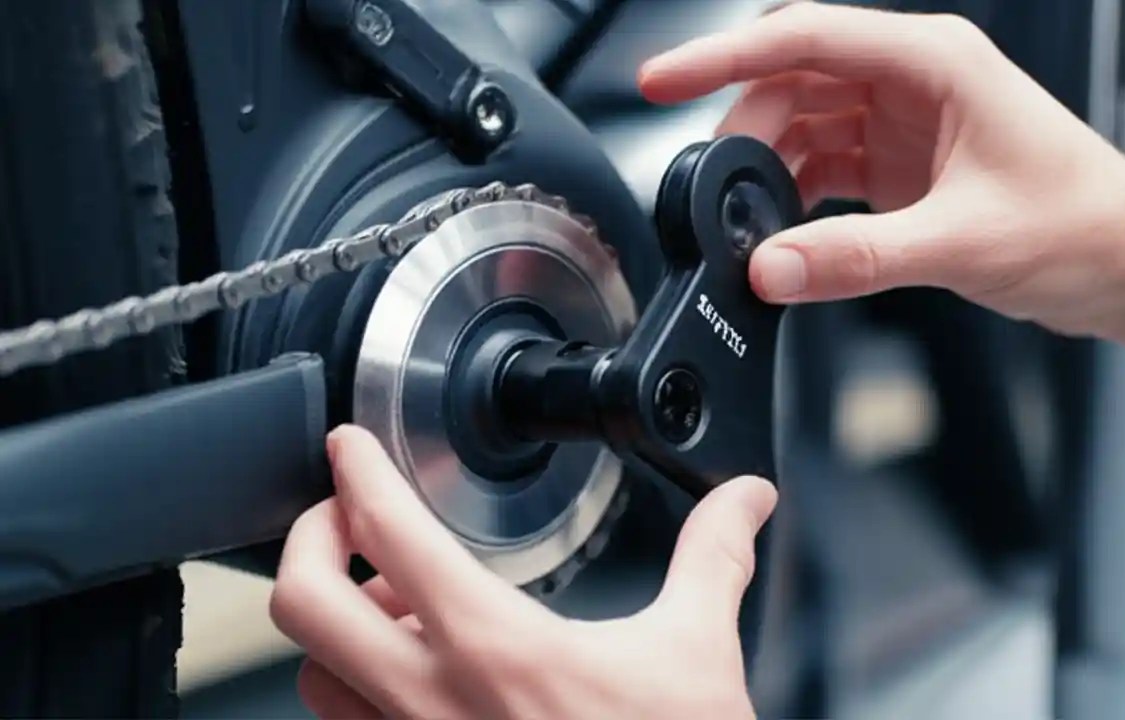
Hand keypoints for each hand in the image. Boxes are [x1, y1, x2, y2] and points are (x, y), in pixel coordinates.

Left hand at [270, 425, 774, 718]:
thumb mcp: (697, 652)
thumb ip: (714, 556)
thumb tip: (746, 498)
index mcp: (497, 647)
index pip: (390, 535)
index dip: (358, 471)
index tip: (351, 446)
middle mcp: (430, 704)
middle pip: (304, 603)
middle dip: (312, 540)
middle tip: (347, 515)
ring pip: (313, 673)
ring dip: (339, 624)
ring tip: (392, 603)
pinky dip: (359, 684)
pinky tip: (415, 673)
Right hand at [639, 2, 1124, 339]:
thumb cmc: (1081, 225)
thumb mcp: (962, 242)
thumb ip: (859, 257)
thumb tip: (774, 266)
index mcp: (935, 61)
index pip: (805, 38)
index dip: (724, 55)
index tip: (665, 77)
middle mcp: (914, 80)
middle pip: (794, 80)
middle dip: (744, 127)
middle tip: (714, 185)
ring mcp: (906, 122)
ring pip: (804, 123)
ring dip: (768, 166)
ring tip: (744, 215)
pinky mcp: (902, 166)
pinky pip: (824, 165)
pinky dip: (795, 195)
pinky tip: (782, 228)